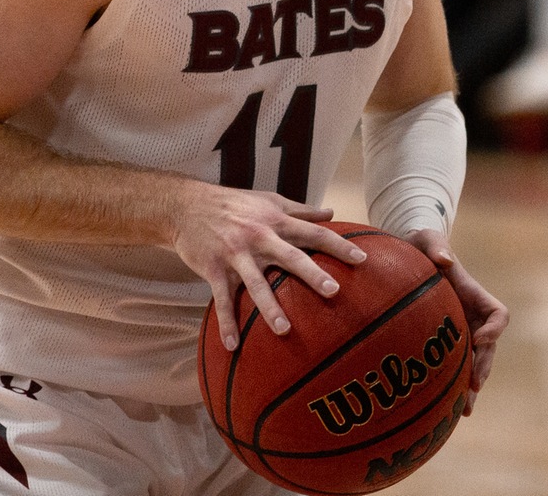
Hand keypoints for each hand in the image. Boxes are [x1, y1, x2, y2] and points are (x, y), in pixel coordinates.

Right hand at [171, 186, 366, 352]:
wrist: (185, 206)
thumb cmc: (233, 204)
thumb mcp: (269, 201)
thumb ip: (301, 209)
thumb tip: (332, 212)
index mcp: (275, 221)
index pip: (313, 232)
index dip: (338, 245)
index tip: (362, 260)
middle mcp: (259, 237)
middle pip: (290, 256)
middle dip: (312, 274)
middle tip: (333, 291)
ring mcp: (236, 254)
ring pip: (256, 283)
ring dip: (270, 307)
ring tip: (285, 330)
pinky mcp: (214, 269)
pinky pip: (222, 299)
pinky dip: (226, 323)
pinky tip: (233, 346)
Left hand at [405, 229, 507, 415]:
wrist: (410, 252)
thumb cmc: (421, 243)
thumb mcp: (426, 239)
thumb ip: (435, 245)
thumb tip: (443, 260)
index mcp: (474, 294)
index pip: (499, 314)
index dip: (494, 329)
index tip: (478, 338)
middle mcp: (472, 315)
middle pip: (489, 347)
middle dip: (484, 367)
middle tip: (473, 386)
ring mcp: (460, 329)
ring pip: (475, 362)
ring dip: (473, 385)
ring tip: (464, 409)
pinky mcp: (444, 340)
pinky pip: (455, 365)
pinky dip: (454, 385)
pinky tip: (446, 407)